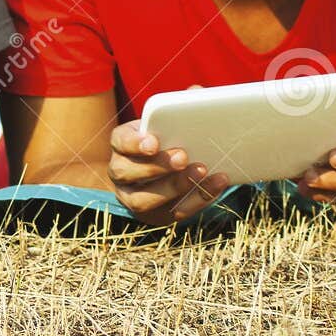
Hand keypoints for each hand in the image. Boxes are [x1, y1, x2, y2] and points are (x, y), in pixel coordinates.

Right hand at [109, 120, 229, 224]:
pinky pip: (173, 212)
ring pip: (143, 200)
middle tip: (183, 157)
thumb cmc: (166, 139)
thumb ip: (171, 126)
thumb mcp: (163, 128)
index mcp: (121, 145)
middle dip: (157, 166)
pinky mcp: (155, 215)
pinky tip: (215, 184)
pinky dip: (197, 199)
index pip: (121, 142)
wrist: (164, 168)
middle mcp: (120, 173)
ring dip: (174, 186)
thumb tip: (201, 120)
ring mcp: (133, 197)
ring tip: (201, 171)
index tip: (154, 143)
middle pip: (127, 172)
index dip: (135, 144)